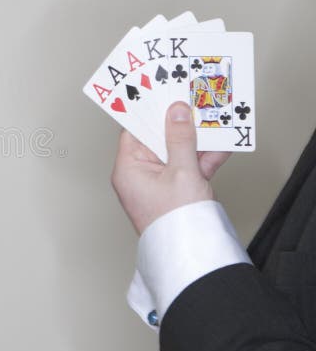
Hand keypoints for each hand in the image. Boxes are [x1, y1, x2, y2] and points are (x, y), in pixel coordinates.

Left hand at [110, 101, 231, 234]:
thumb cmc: (176, 222)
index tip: (162, 93)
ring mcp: (159, 183)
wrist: (194, 257)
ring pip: (177, 151)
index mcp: (128, 169)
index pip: (134, 131)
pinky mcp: (178, 191)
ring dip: (196, 138)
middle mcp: (139, 175)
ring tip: (211, 116)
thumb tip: (176, 112)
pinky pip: (190, 167)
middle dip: (177, 122)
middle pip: (157, 139)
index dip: (149, 112)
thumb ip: (181, 139)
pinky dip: (205, 157)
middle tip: (190, 99)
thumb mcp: (181, 172)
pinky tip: (222, 142)